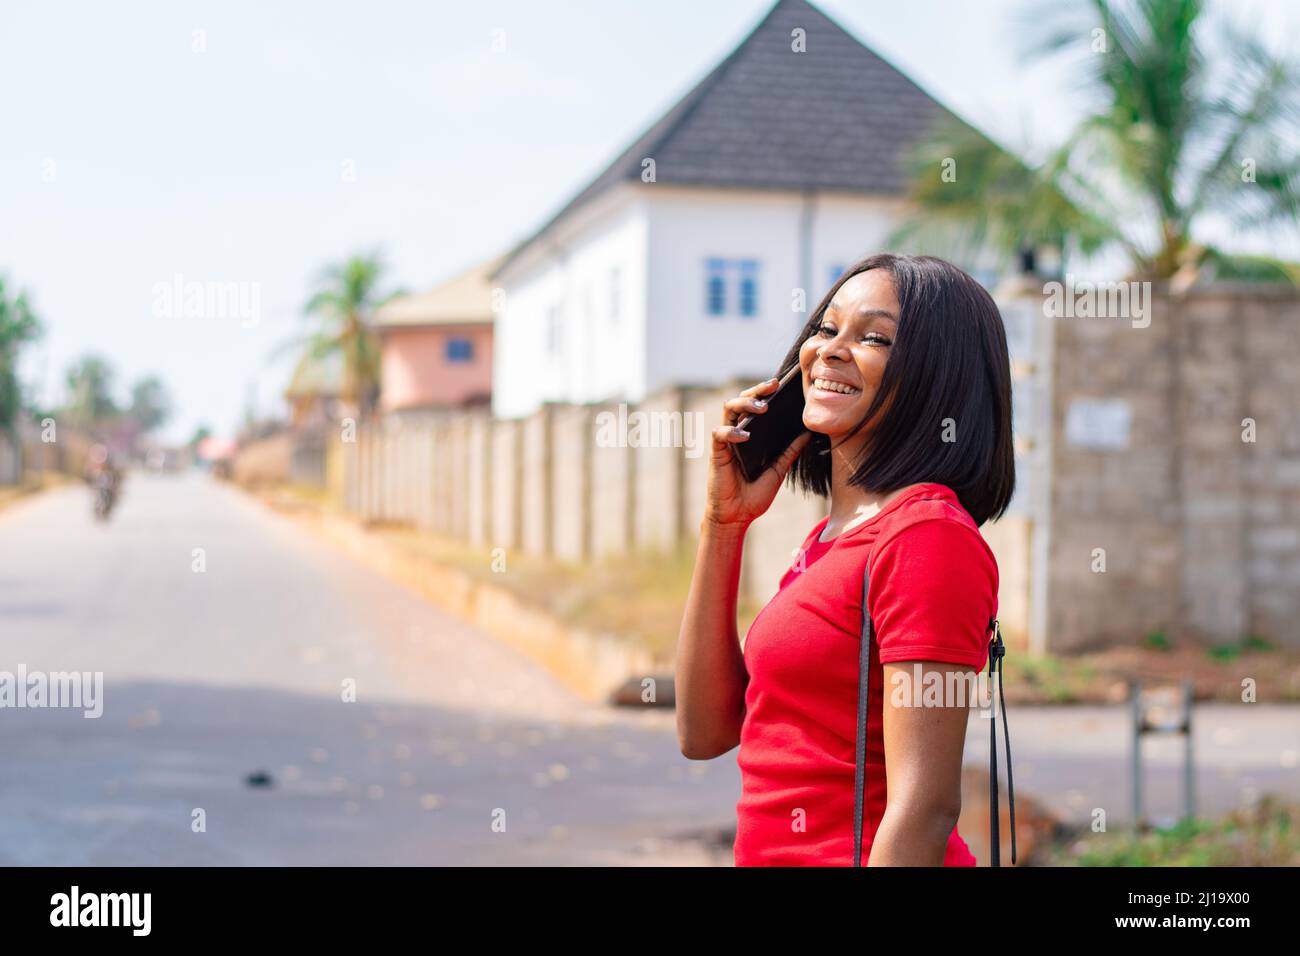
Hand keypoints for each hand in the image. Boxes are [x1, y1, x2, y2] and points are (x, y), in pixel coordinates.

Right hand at [705, 377, 810, 529]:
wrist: (737, 517)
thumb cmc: (754, 495)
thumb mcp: (779, 470)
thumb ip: (790, 451)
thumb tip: (809, 432)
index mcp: (752, 435)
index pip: (758, 406)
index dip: (768, 392)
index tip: (785, 383)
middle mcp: (737, 433)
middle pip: (742, 401)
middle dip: (757, 390)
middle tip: (774, 385)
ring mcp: (726, 442)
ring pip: (728, 409)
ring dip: (744, 404)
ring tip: (763, 407)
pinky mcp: (716, 453)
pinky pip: (719, 434)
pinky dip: (731, 432)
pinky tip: (745, 435)